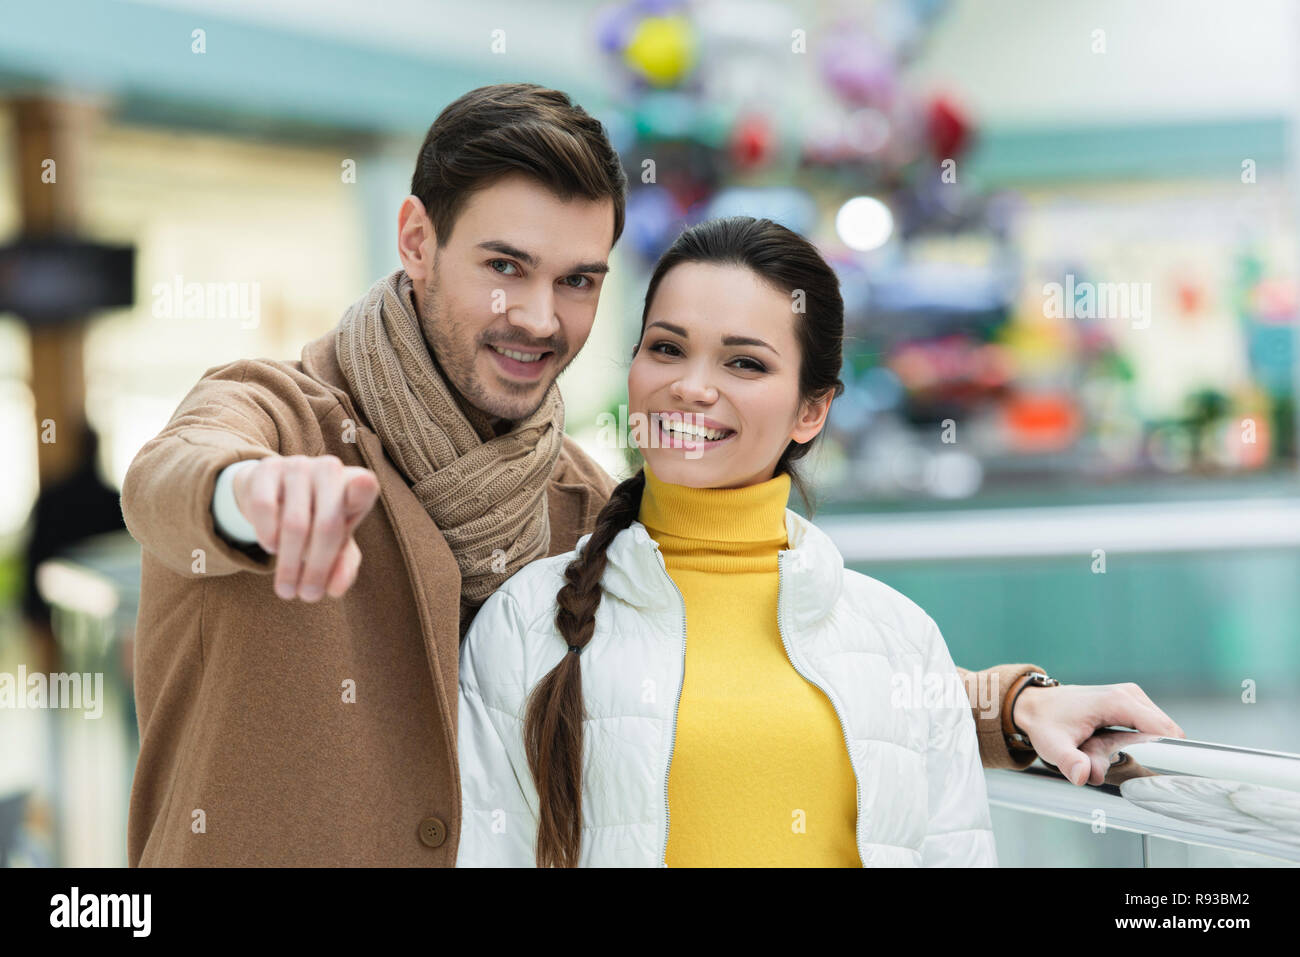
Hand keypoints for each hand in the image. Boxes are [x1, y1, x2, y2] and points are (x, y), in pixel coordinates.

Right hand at [233, 454, 379, 600]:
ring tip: (288, 588)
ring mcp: (299, 465)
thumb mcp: (337, 544)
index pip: (364, 487)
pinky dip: (267, 536)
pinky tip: (271, 548)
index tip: (358, 494)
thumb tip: (335, 590)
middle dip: (317, 569)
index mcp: (357, 485)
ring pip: (294, 524)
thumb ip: (343, 565)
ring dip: (289, 564)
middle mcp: (331, 469)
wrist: (277, 492)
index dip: (359, 492)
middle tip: (308, 596)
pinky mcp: (268, 468)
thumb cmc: (318, 520)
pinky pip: (265, 509)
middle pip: (327, 526)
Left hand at [1012, 681, 1184, 786]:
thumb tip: (1083, 775)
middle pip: (1166, 732)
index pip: (1164, 730)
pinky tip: (1120, 746)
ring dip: (1147, 747)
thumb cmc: (1046, 723)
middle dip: (1154, 753)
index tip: (1161, 773)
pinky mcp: (1131, 701)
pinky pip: (1152, 726)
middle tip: (1126, 765)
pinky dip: (1144, 741)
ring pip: (1160, 730)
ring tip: (1116, 753)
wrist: (1035, 705)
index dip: (1170, 753)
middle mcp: (1130, 694)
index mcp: (1118, 701)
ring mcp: (1132, 695)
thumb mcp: (1053, 746)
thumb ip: (1069, 761)